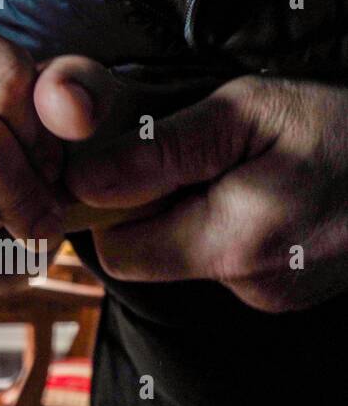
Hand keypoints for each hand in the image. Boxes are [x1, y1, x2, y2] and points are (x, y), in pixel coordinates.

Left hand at [56, 71, 347, 312]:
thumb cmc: (344, 123)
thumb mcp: (248, 111)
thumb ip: (161, 149)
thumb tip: (83, 180)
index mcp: (236, 244)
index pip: (117, 251)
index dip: (108, 205)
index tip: (128, 158)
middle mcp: (253, 286)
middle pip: (148, 255)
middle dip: (147, 206)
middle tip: (185, 150)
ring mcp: (275, 295)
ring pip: (185, 254)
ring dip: (188, 211)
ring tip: (237, 164)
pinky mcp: (291, 291)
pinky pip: (225, 258)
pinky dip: (224, 222)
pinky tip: (261, 186)